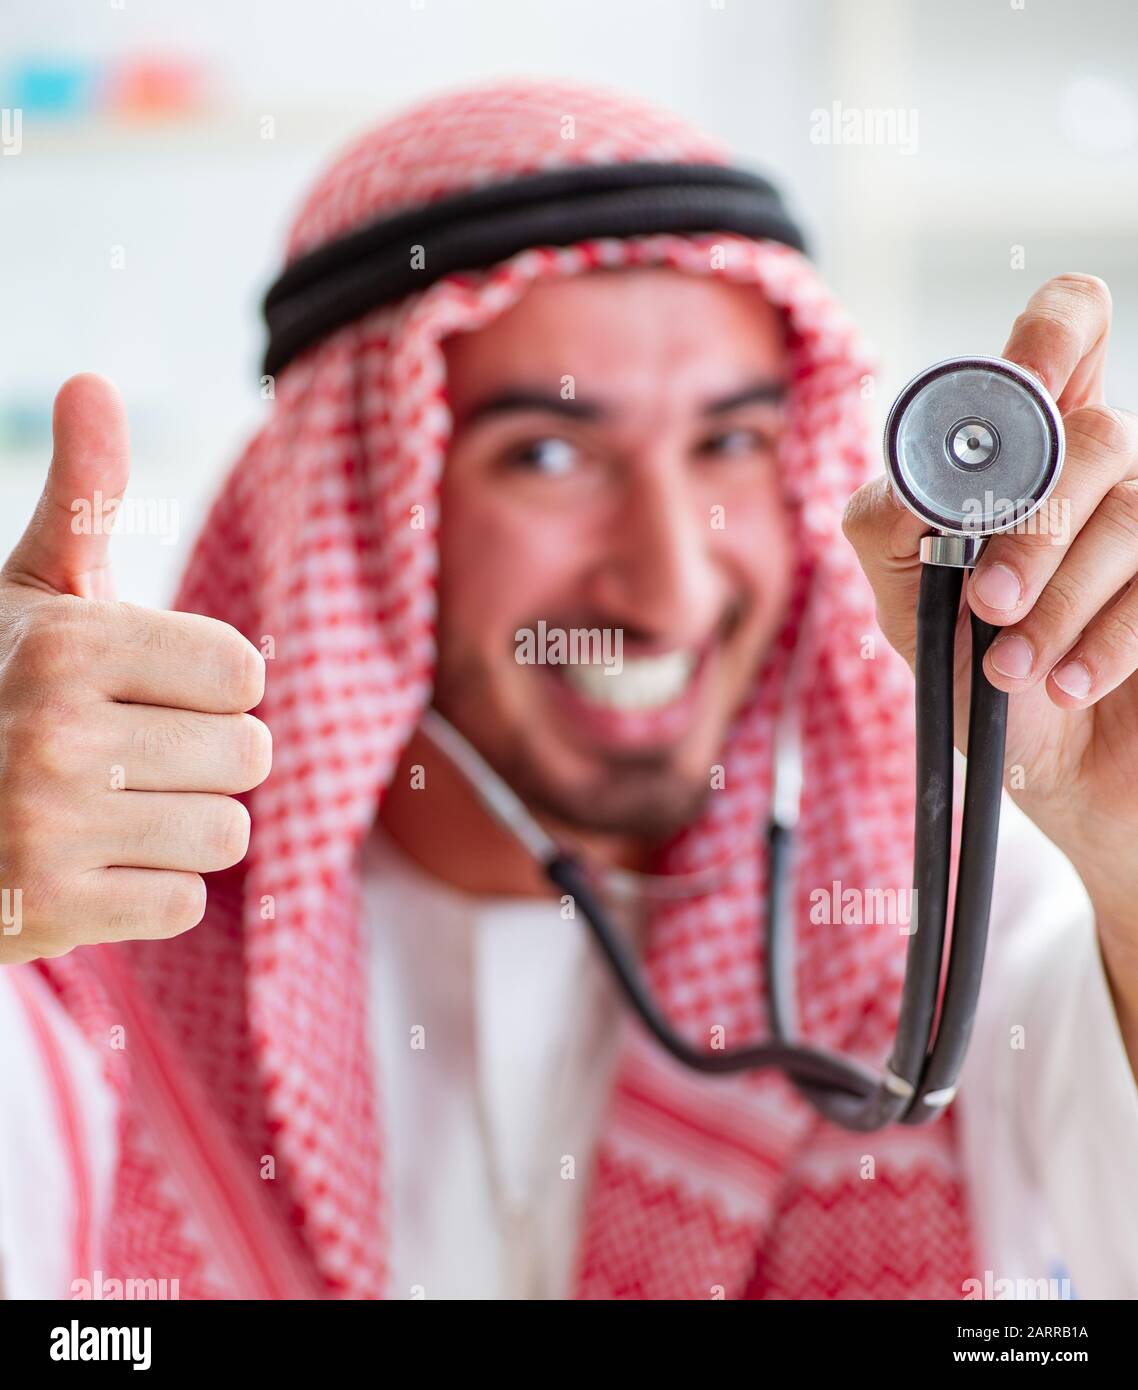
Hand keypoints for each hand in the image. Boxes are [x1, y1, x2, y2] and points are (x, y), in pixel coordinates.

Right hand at [0, 374, 269, 965]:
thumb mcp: (32, 591)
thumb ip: (81, 499)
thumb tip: (92, 380)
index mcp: (69, 643)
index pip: (246, 673)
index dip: (215, 686)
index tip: (158, 688)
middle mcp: (58, 733)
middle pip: (251, 756)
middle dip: (207, 758)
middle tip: (134, 754)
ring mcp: (51, 828)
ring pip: (228, 833)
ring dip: (184, 826)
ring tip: (114, 808)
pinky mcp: (53, 910)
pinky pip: (185, 901)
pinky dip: (152, 889)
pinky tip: (94, 863)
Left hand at [842, 273, 1137, 1045]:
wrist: (1051, 775)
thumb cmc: (976, 676)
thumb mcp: (905, 602)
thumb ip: (891, 526)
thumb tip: (913, 478)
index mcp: (1028, 447)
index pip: (1067, 323)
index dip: (1052, 334)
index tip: (1026, 390)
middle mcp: (1104, 464)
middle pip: (1097, 430)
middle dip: (1031, 528)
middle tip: (987, 605)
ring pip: (1134, 505)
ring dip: (1059, 598)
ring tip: (1012, 668)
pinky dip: (1105, 638)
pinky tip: (1064, 682)